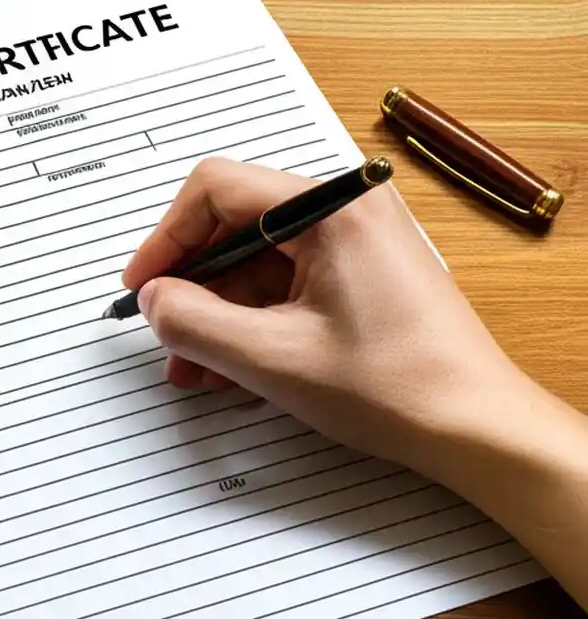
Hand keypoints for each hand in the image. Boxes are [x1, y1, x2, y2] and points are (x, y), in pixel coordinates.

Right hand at [123, 157, 531, 471]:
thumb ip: (193, 322)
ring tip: (193, 365)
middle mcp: (347, 210)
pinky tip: (229, 364)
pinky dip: (252, 319)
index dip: (166, 239)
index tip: (142, 286)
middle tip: (164, 329)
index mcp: (332, 209)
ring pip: (257, 261)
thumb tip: (152, 301)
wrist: (476, 428)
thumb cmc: (398, 388)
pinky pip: (286, 282)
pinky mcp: (361, 272)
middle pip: (235, 225)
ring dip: (217, 311)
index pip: (217, 190)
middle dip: (192, 284)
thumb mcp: (271, 358)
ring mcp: (357, 240)